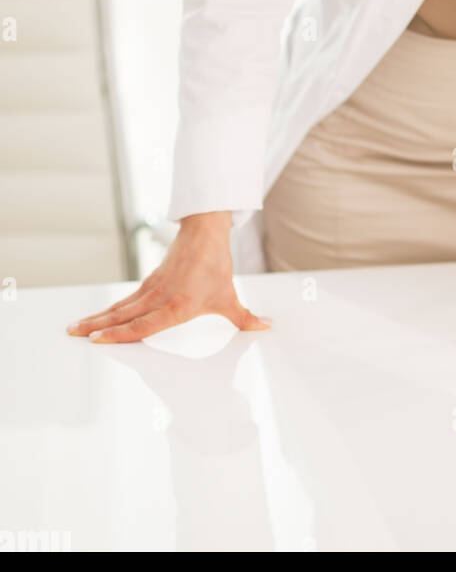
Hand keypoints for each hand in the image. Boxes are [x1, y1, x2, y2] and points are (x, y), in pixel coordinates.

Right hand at [65, 212, 271, 342]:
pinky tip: (98, 319)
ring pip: (120, 307)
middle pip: (123, 315)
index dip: (120, 334)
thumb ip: (244, 317)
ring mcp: (151, 289)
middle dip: (97, 327)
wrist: (206, 232)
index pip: (144, 325)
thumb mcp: (229, 296)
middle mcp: (159, 298)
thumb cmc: (216, 266)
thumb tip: (266, 326)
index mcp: (177, 305)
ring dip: (97, 318)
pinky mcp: (149, 283)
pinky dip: (109, 310)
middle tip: (73, 334)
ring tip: (75, 327)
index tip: (97, 339)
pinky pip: (125, 300)